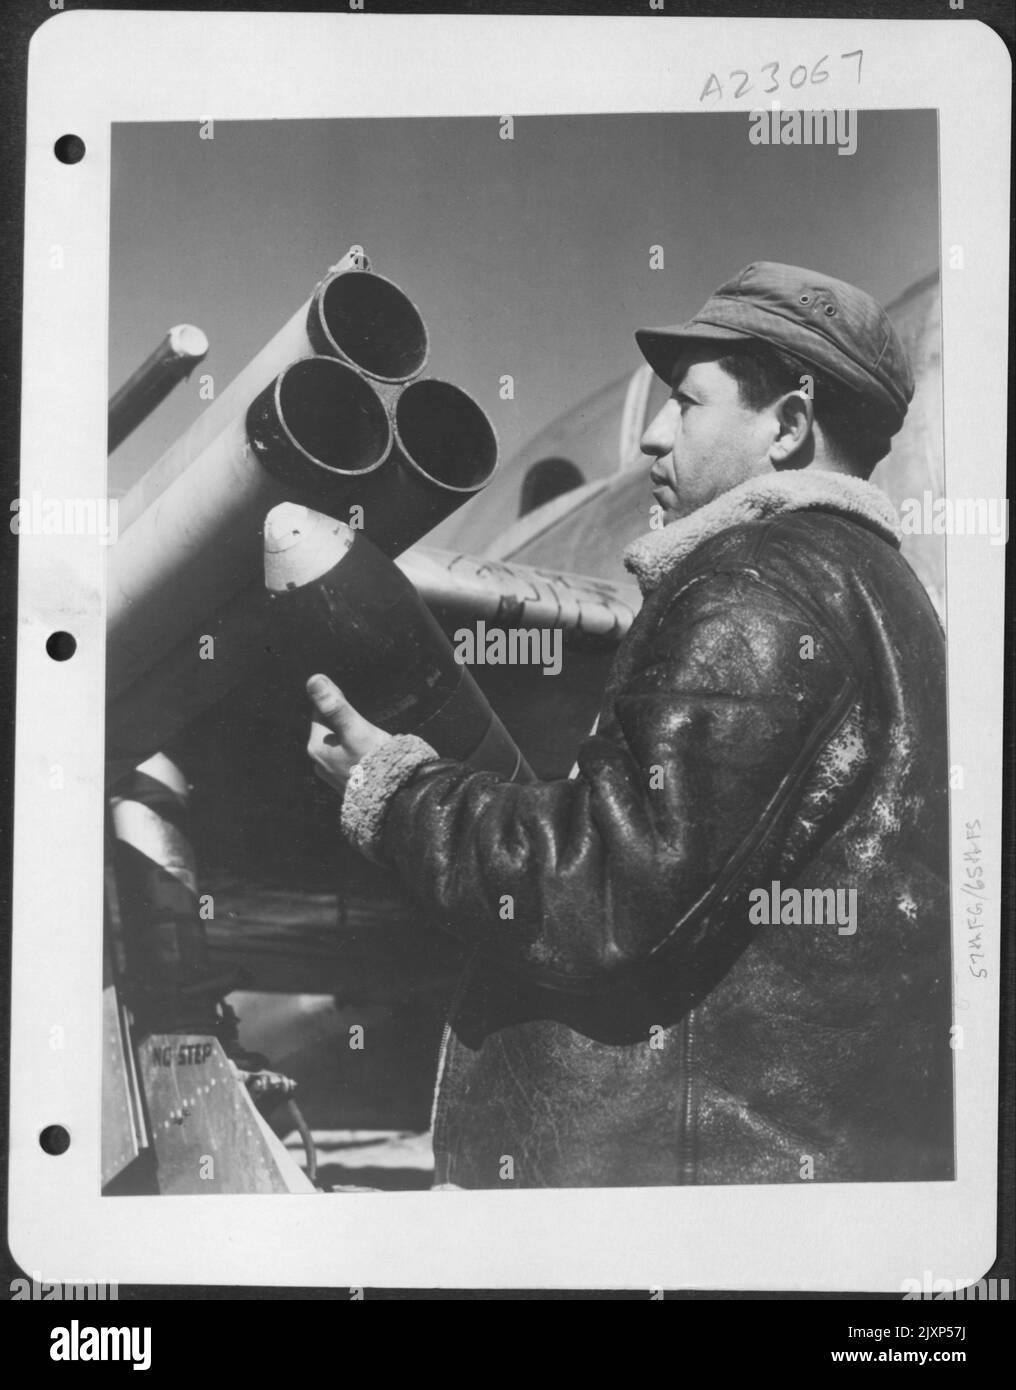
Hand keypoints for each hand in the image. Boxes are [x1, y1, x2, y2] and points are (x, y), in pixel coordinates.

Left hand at [305, 674, 390, 794]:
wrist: (393, 799)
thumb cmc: (375, 762)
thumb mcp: (355, 729)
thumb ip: (335, 706)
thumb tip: (313, 679)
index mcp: (316, 746)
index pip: (320, 711)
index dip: (336, 700)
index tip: (350, 698)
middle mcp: (319, 762)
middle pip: (330, 729)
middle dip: (344, 721)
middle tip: (363, 719)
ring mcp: (331, 775)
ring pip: (340, 744)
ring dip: (352, 738)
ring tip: (370, 737)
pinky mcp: (345, 785)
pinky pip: (348, 760)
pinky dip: (357, 753)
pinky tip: (371, 755)